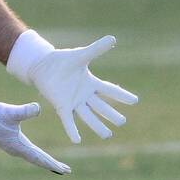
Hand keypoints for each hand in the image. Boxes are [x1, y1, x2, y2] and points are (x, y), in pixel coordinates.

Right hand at [0, 101, 70, 174]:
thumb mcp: (10, 111)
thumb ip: (24, 111)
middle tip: (66, 171)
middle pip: (39, 160)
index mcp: (19, 146)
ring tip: (56, 166)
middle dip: (52, 165)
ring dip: (45, 161)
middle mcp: (17, 150)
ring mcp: (14, 147)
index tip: (64, 170)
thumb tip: (38, 108)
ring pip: (34, 157)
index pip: (40, 157)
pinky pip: (29, 153)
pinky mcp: (11, 143)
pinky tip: (39, 156)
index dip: (52, 164)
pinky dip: (38, 156)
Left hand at [8, 31, 138, 142]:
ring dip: (97, 126)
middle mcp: (84, 95)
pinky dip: (72, 130)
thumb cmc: (63, 60)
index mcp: (91, 83)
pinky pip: (68, 120)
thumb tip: (113, 38)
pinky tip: (77, 140)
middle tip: (122, 122)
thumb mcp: (82, 55)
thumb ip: (97, 49)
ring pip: (88, 116)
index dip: (121, 96)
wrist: (43, 65)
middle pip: (101, 107)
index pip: (110, 90)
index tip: (135, 101)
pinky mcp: (61, 106)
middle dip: (111, 114)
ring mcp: (73, 102)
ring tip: (107, 136)